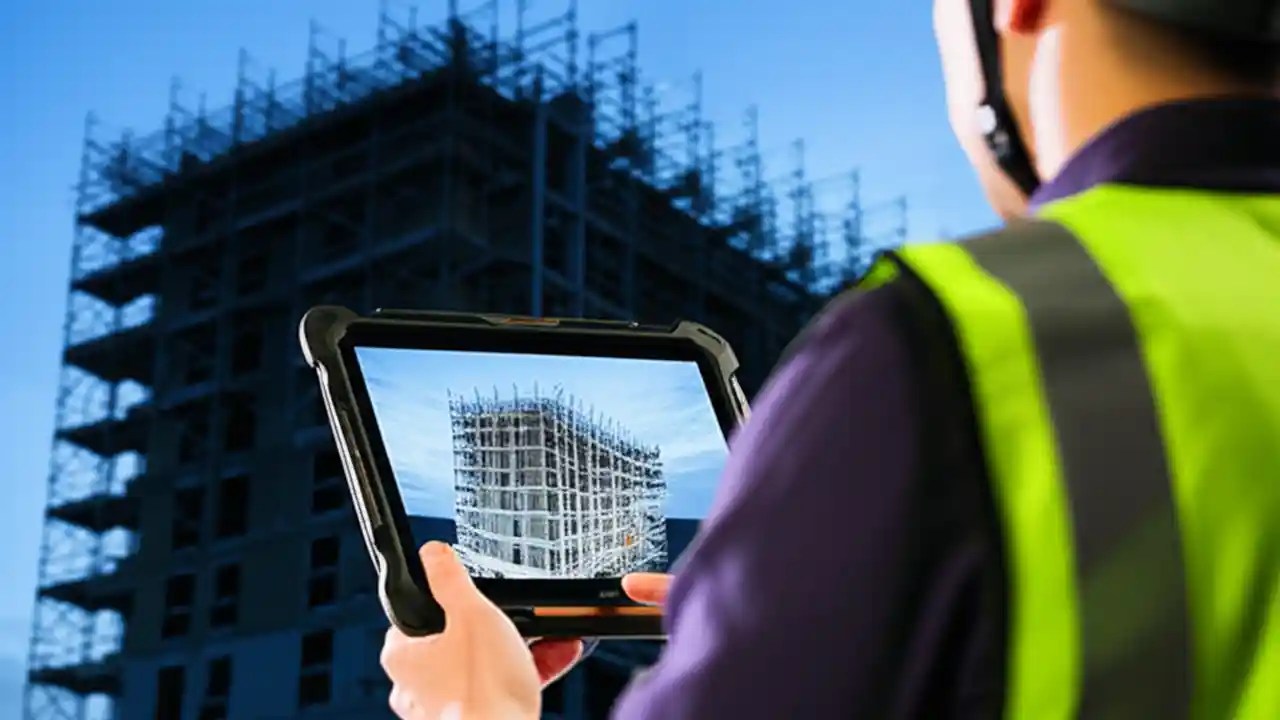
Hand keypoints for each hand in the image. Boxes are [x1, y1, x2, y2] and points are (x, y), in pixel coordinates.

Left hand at [381, 542, 672, 718]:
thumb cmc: (480, 687)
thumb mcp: (472, 614)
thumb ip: (451, 580)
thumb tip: (432, 554)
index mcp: (404, 655)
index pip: (419, 614)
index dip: (451, 601)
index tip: (476, 595)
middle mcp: (417, 685)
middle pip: (459, 640)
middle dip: (499, 625)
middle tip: (522, 616)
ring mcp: (446, 707)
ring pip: (485, 665)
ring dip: (521, 647)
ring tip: (552, 634)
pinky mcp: (475, 718)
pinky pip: (502, 688)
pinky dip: (528, 672)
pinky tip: (558, 655)